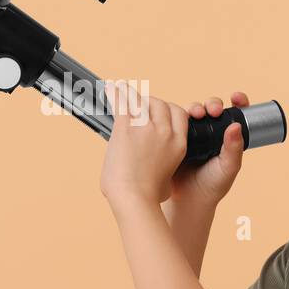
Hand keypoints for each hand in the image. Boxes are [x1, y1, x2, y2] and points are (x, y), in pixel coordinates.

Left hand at [99, 80, 189, 210]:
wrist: (135, 200)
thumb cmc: (148, 197)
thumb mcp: (167, 181)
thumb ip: (165, 169)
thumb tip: (160, 174)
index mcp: (178, 143)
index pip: (178, 112)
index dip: (167, 109)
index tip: (157, 111)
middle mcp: (165, 132)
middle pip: (159, 103)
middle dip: (148, 103)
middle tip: (136, 106)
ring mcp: (146, 128)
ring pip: (140, 100)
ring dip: (131, 98)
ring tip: (122, 94)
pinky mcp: (126, 128)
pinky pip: (122, 101)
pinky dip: (115, 92)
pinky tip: (109, 88)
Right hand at [169, 92, 247, 208]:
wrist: (187, 199)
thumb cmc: (212, 185)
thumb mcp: (229, 168)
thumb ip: (234, 149)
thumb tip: (236, 125)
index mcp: (227, 137)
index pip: (235, 114)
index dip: (238, 102)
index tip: (237, 97)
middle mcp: (211, 132)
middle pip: (213, 108)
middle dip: (213, 104)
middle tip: (214, 110)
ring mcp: (193, 133)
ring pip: (195, 111)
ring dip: (196, 107)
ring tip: (197, 113)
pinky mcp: (176, 136)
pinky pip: (176, 120)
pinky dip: (178, 114)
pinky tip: (178, 115)